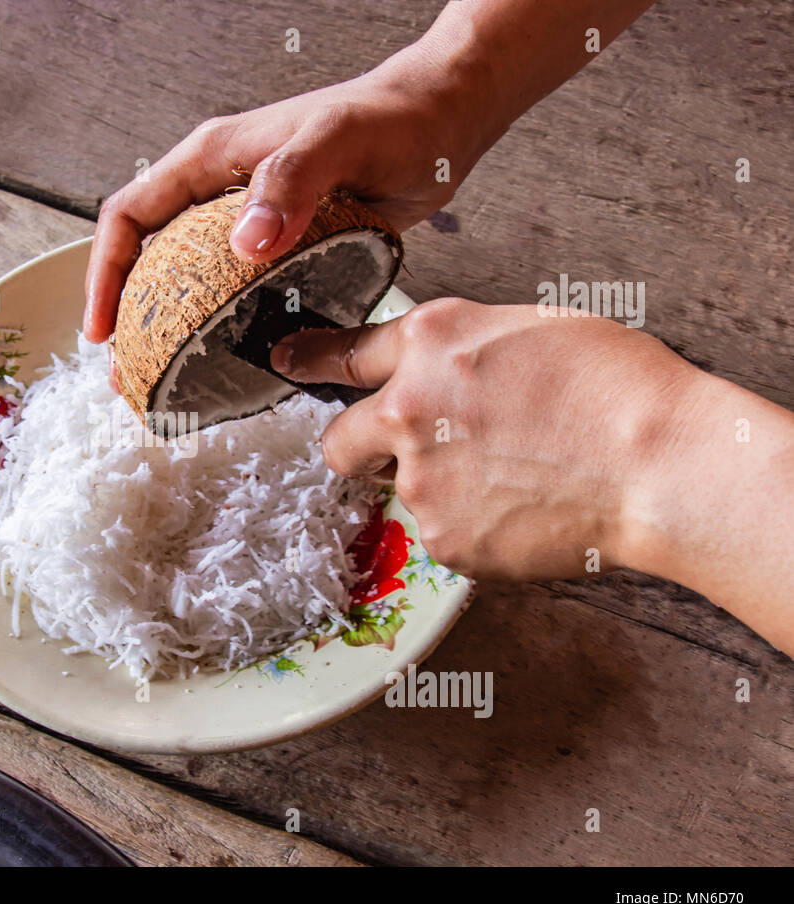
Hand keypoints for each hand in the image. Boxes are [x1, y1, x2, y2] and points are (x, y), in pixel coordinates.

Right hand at [83, 46, 481, 347]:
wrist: (444, 119)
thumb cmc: (393, 117)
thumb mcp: (339, 139)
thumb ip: (292, 181)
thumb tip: (245, 244)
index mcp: (213, 159)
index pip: (131, 215)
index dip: (105, 273)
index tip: (102, 329)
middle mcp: (222, 193)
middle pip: (149, 259)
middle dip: (130, 318)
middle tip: (129, 376)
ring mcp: (252, 223)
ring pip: (190, 282)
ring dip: (172, 331)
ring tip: (166, 382)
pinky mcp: (287, 249)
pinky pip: (239, 295)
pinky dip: (226, 330)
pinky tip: (232, 365)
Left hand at [272, 299, 702, 580]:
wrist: (657, 463)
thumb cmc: (617, 388)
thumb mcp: (529, 330)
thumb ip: (461, 351)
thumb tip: (441, 370)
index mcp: (429, 341)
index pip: (343, 352)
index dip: (312, 359)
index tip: (285, 362)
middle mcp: (405, 405)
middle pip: (340, 439)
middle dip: (362, 447)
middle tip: (415, 452)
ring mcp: (417, 476)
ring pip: (398, 488)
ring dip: (434, 486)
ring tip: (510, 477)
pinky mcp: (440, 534)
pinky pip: (440, 530)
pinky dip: (470, 526)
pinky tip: (520, 509)